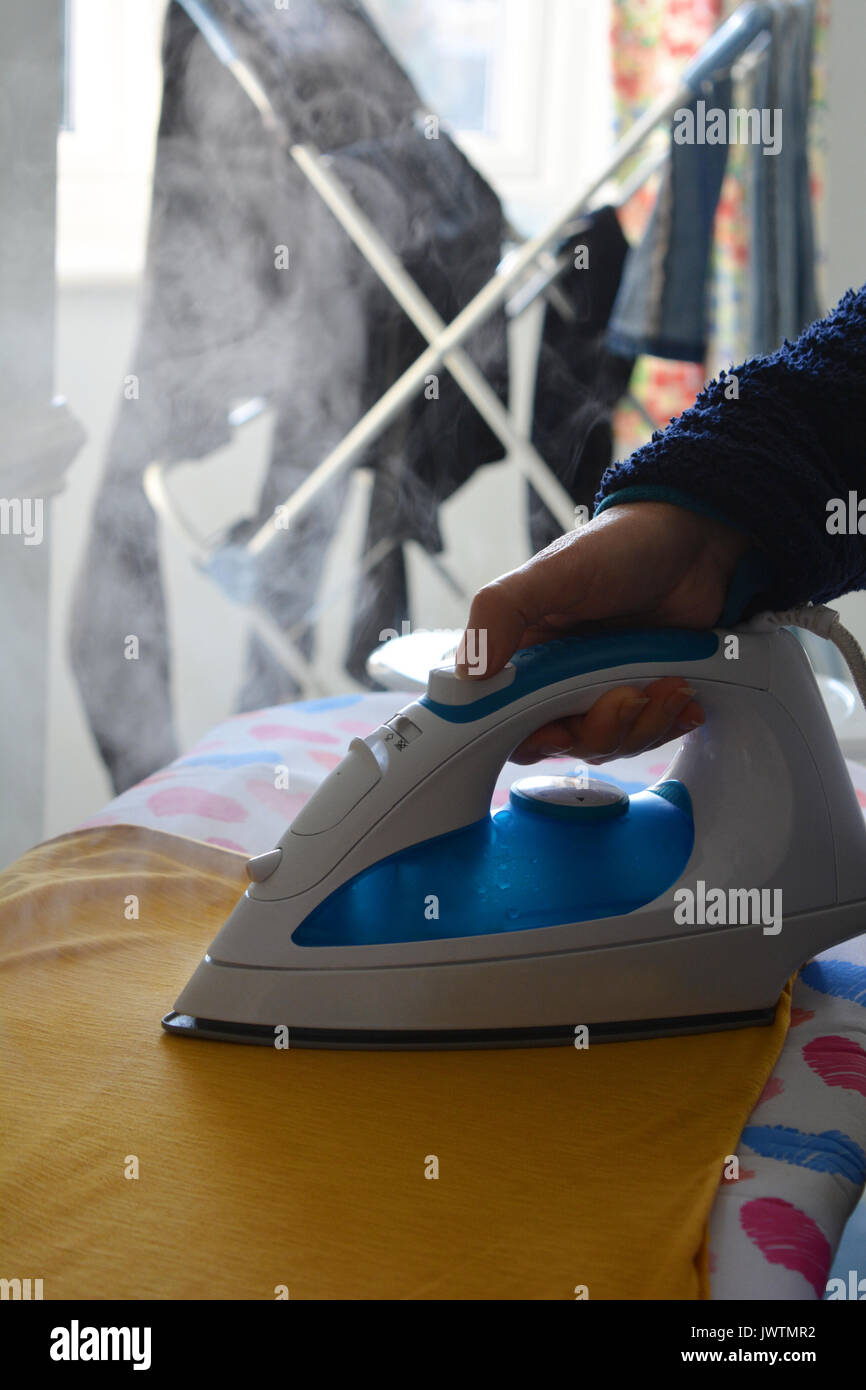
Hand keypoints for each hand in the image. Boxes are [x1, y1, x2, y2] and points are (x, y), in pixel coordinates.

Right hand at [456, 501, 748, 763]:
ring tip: (668, 683)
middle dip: (601, 728)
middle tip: (628, 692)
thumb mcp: (553, 571)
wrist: (694, 538)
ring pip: (610, 744)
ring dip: (644, 723)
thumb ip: (501, 612)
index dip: (528, 736)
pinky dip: (670, 722)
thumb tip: (467, 673)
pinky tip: (684, 697)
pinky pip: (650, 736)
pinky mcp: (647, 695)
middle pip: (565, 742)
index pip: (504, 721)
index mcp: (525, 654)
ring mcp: (605, 689)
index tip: (556, 729)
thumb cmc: (620, 545)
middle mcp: (559, 679)